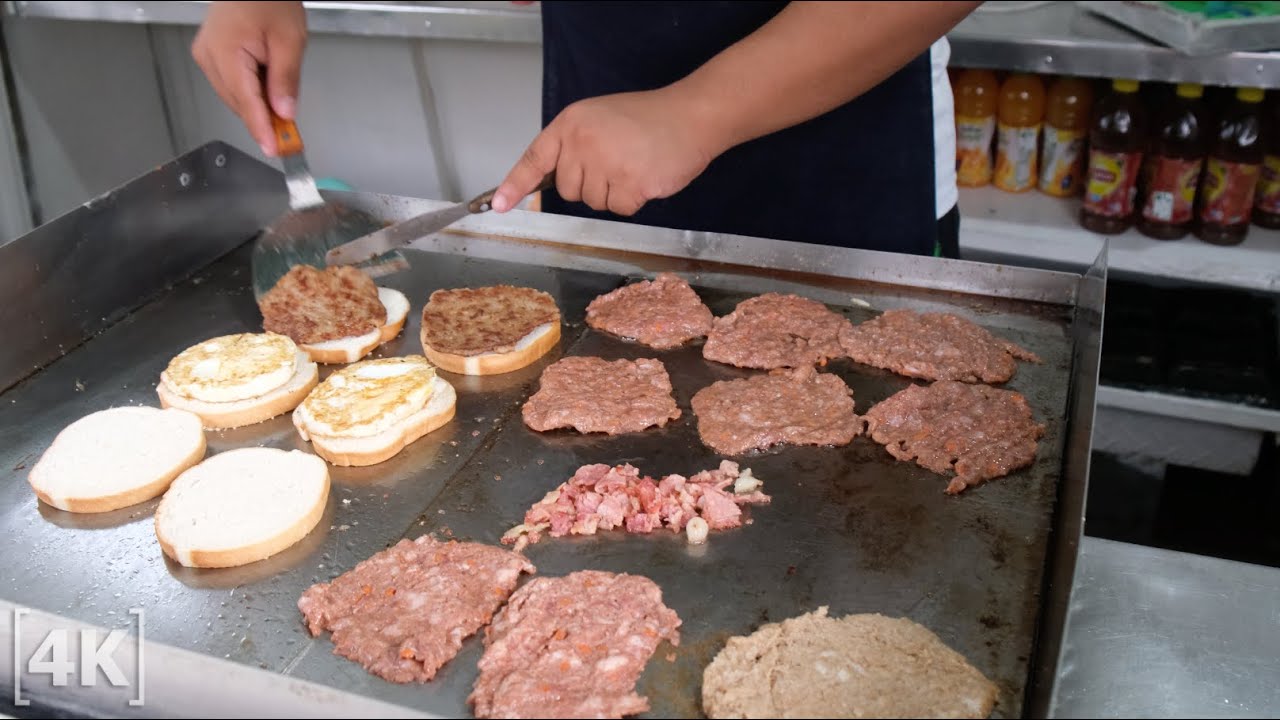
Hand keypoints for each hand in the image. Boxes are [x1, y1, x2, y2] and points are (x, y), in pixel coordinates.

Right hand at [192, 1, 306, 155]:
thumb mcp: (289, 40)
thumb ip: (286, 80)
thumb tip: (284, 112)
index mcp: (225, 52)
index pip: (246, 101)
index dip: (262, 129)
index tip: (275, 149)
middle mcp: (209, 56)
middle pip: (238, 102)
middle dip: (263, 120)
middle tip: (289, 137)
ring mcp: (207, 56)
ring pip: (235, 96)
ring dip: (258, 107)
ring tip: (283, 110)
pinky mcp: (211, 55)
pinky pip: (232, 84)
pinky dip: (251, 94)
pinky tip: (268, 94)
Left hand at [493, 89, 718, 216]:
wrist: (691, 116)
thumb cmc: (647, 118)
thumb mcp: (600, 119)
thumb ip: (574, 145)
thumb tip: (550, 181)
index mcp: (571, 123)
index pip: (535, 158)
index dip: (514, 184)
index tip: (497, 205)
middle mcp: (582, 142)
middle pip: (568, 190)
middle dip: (590, 185)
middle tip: (617, 162)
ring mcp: (605, 164)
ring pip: (593, 203)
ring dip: (614, 193)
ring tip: (635, 165)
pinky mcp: (629, 184)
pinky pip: (619, 210)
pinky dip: (634, 201)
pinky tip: (647, 177)